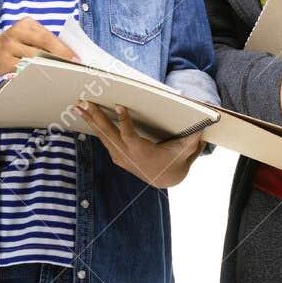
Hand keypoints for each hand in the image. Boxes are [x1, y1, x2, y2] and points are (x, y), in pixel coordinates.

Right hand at [0, 16, 80, 81]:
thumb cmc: (6, 50)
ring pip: (36, 58)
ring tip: (63, 75)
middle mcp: (17, 32)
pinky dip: (35, 74)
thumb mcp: (22, 40)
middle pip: (45, 45)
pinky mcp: (3, 60)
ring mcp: (9, 46)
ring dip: (51, 67)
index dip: (65, 49)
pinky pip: (24, 69)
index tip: (78, 59)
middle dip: (62, 57)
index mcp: (25, 24)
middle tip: (75, 68)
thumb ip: (41, 44)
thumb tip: (68, 55)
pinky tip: (44, 80)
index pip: (50, 36)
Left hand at [77, 102, 204, 187]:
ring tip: (77, 106)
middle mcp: (127, 155)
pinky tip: (86, 116)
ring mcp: (120, 157)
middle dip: (95, 117)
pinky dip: (94, 128)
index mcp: (141, 152)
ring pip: (102, 136)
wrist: (165, 179)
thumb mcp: (185, 152)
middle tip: (83, 103)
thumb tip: (205, 129)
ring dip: (89, 120)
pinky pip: (103, 140)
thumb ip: (193, 142)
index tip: (118, 106)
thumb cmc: (175, 161)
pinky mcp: (116, 156)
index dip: (124, 122)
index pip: (130, 135)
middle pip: (108, 134)